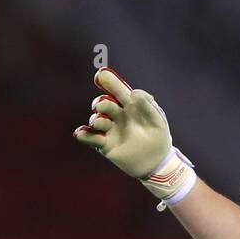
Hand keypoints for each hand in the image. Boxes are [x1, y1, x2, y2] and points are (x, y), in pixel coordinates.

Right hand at [73, 67, 195, 206]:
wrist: (158, 163)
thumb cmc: (159, 137)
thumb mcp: (158, 120)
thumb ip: (148, 106)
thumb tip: (134, 93)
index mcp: (129, 106)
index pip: (117, 91)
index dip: (109, 82)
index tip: (101, 75)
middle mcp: (117, 116)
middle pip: (104, 105)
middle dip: (101, 104)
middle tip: (101, 106)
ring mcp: (110, 130)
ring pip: (97, 121)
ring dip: (95, 120)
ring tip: (98, 123)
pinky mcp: (106, 146)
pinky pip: (92, 139)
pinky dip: (84, 136)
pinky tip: (80, 133)